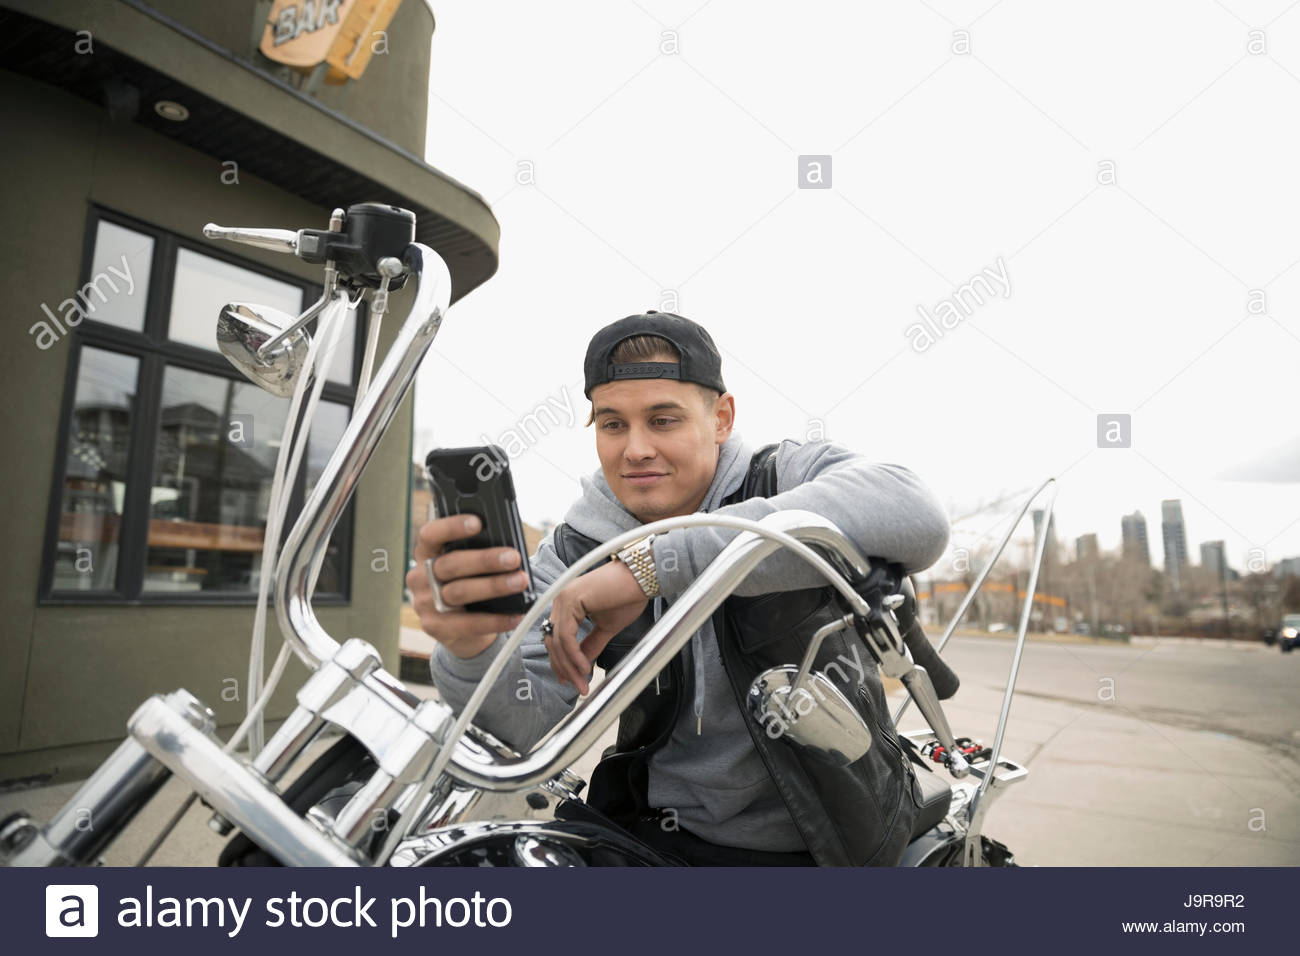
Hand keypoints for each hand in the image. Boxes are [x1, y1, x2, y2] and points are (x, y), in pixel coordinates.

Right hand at [404, 514, 527, 658]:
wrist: (458, 630)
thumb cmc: (467, 584)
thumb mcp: (467, 566)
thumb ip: (478, 552)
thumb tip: (508, 547)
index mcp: (426, 553)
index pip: (431, 534)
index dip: (451, 527)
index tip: (477, 522)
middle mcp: (420, 577)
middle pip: (450, 564)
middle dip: (484, 560)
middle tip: (512, 558)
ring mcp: (425, 604)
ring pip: (459, 592)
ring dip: (493, 586)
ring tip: (519, 582)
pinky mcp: (436, 627)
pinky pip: (468, 624)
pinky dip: (495, 620)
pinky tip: (515, 615)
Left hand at [546, 559, 648, 695]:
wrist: (641, 577)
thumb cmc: (628, 595)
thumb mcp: (607, 627)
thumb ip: (592, 644)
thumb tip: (583, 663)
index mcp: (567, 604)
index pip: (556, 638)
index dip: (561, 661)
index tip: (570, 679)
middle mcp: (561, 600)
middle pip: (553, 641)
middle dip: (565, 668)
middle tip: (578, 687)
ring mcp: (564, 598)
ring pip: (557, 641)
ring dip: (570, 666)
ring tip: (583, 681)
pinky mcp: (571, 600)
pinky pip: (566, 635)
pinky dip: (573, 654)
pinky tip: (585, 667)